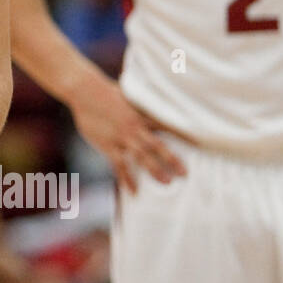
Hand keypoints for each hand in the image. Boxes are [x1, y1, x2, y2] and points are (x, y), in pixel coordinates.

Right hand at [69, 76, 185, 193]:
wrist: (84, 91)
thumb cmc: (105, 90)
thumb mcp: (128, 95)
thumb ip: (139, 104)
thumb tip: (151, 102)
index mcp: (140, 115)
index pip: (167, 127)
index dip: (183, 136)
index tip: (199, 146)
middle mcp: (134, 127)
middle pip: (157, 146)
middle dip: (172, 159)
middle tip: (185, 173)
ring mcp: (121, 137)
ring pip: (141, 156)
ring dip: (154, 170)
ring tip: (167, 183)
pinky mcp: (107, 145)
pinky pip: (119, 165)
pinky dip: (126, 179)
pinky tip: (133, 191)